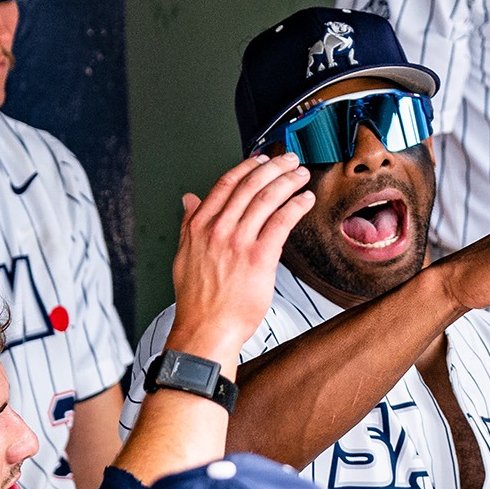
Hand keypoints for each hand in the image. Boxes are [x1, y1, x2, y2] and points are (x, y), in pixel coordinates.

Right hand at [169, 154, 314, 352]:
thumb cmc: (199, 300)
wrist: (207, 329)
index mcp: (199, 226)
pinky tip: (305, 200)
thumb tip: (189, 200)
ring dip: (288, 182)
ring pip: (266, 199)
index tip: (261, 160)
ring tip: (301, 175)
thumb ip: (189, 223)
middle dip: (273, 168)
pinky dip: (295, 206)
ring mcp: (238, 242)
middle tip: (289, 161)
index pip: (225, 184)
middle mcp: (218, 229)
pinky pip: (280, 223)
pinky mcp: (258, 258)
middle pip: (249, 186)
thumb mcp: (184, 255)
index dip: (247, 167)